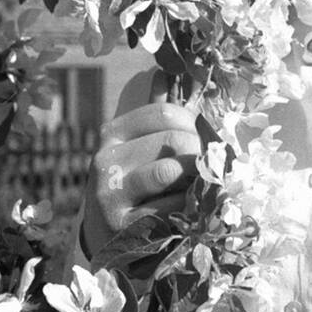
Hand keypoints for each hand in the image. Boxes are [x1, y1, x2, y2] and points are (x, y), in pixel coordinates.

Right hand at [80, 72, 199, 258]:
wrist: (107, 239)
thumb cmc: (132, 186)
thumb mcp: (136, 149)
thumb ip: (154, 116)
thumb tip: (165, 72)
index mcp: (111, 135)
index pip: (165, 113)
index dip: (194, 125)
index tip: (202, 142)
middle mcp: (105, 161)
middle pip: (174, 141)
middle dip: (200, 155)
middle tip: (206, 171)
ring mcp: (111, 194)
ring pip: (173, 172)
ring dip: (197, 182)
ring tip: (198, 190)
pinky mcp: (124, 227)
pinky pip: (174, 207)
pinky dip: (190, 209)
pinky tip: (188, 214)